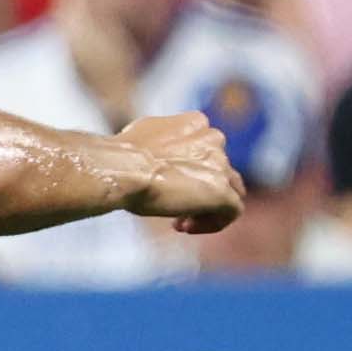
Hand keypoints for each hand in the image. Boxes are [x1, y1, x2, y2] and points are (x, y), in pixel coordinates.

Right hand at [120, 110, 243, 234]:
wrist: (121, 169)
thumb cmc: (119, 158)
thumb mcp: (139, 141)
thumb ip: (157, 145)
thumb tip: (149, 158)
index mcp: (194, 122)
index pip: (205, 146)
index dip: (189, 167)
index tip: (168, 181)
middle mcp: (213, 139)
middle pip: (219, 168)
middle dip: (198, 188)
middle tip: (172, 204)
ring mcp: (221, 166)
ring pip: (230, 189)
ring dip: (206, 206)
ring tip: (180, 220)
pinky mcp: (222, 193)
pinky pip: (232, 211)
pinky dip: (213, 222)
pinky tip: (186, 227)